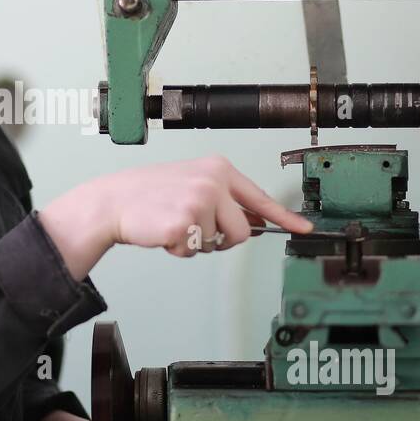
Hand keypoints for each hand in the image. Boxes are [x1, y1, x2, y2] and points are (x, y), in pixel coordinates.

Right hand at [39, 154, 313, 279]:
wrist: (114, 200)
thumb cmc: (151, 194)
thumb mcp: (193, 184)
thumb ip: (225, 199)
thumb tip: (255, 222)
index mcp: (218, 169)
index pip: (259, 197)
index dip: (285, 217)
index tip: (305, 228)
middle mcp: (212, 182)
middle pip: (242, 231)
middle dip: (221, 238)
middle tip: (194, 227)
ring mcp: (199, 201)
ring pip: (219, 244)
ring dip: (197, 243)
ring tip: (175, 224)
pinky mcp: (184, 223)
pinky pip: (195, 251)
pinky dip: (179, 249)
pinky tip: (164, 231)